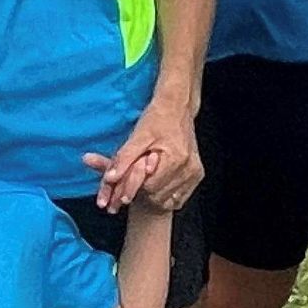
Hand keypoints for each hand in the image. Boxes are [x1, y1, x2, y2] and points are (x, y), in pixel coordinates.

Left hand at [95, 93, 200, 211]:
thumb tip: (110, 178)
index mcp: (175, 159)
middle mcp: (188, 168)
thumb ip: (124, 159)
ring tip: (143, 186)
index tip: (120, 195)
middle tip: (128, 190)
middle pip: (158, 196)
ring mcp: (194, 173)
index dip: (133, 190)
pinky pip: (179, 198)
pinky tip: (157, 188)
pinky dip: (165, 197)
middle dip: (141, 195)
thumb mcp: (137, 136)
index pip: (149, 187)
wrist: (177, 107)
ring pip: (168, 200)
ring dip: (153, 197)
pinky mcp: (197, 175)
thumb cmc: (157, 119)